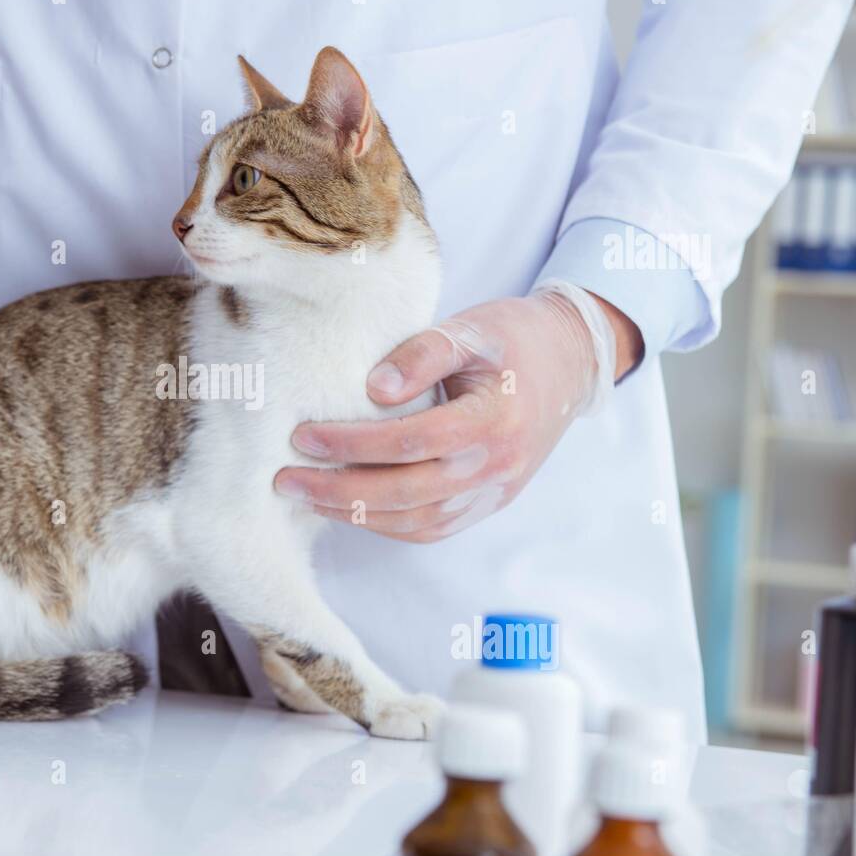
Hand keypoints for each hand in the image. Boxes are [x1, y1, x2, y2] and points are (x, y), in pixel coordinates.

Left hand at [273, 284, 640, 542]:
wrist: (571, 361)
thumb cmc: (514, 338)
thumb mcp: (471, 327)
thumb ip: (423, 352)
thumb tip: (372, 388)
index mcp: (494, 419)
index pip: (410, 442)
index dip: (352, 444)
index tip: (302, 435)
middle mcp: (497, 465)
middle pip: (407, 493)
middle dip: (338, 490)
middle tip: (284, 479)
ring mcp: (496, 491)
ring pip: (418, 522)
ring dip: (357, 515)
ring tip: (306, 496)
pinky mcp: (491, 502)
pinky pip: (434, 527)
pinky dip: (387, 525)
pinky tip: (349, 507)